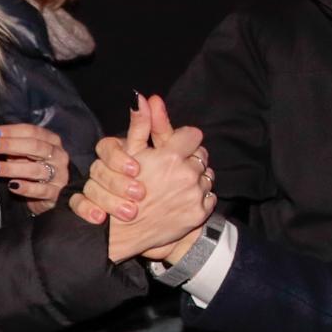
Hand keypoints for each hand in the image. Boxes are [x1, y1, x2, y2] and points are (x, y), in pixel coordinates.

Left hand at [0, 123, 69, 214]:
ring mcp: (59, 175)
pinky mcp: (56, 193)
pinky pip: (41, 190)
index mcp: (52, 141)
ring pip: (35, 169)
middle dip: (9, 145)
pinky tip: (11, 185)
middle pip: (35, 146)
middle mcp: (58, 156)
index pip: (32, 131)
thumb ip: (13, 147)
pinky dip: (26, 188)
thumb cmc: (32, 170)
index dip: (10, 131)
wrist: (47, 196)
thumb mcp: (24, 155)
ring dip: (11, 168)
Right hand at [70, 96, 215, 262]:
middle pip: (202, 155)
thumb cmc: (122, 191)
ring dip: (197, 177)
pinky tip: (182, 198)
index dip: (184, 139)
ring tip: (177, 184)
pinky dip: (200, 195)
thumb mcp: (129, 155)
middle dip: (190, 158)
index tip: (176, 146)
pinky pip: (210, 196)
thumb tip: (142, 97)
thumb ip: (140, 125)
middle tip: (174, 167)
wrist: (124, 234)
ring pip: (207, 175)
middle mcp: (187, 174)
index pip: (193, 135)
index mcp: (171, 156)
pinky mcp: (199, 213)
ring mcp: (195, 195)